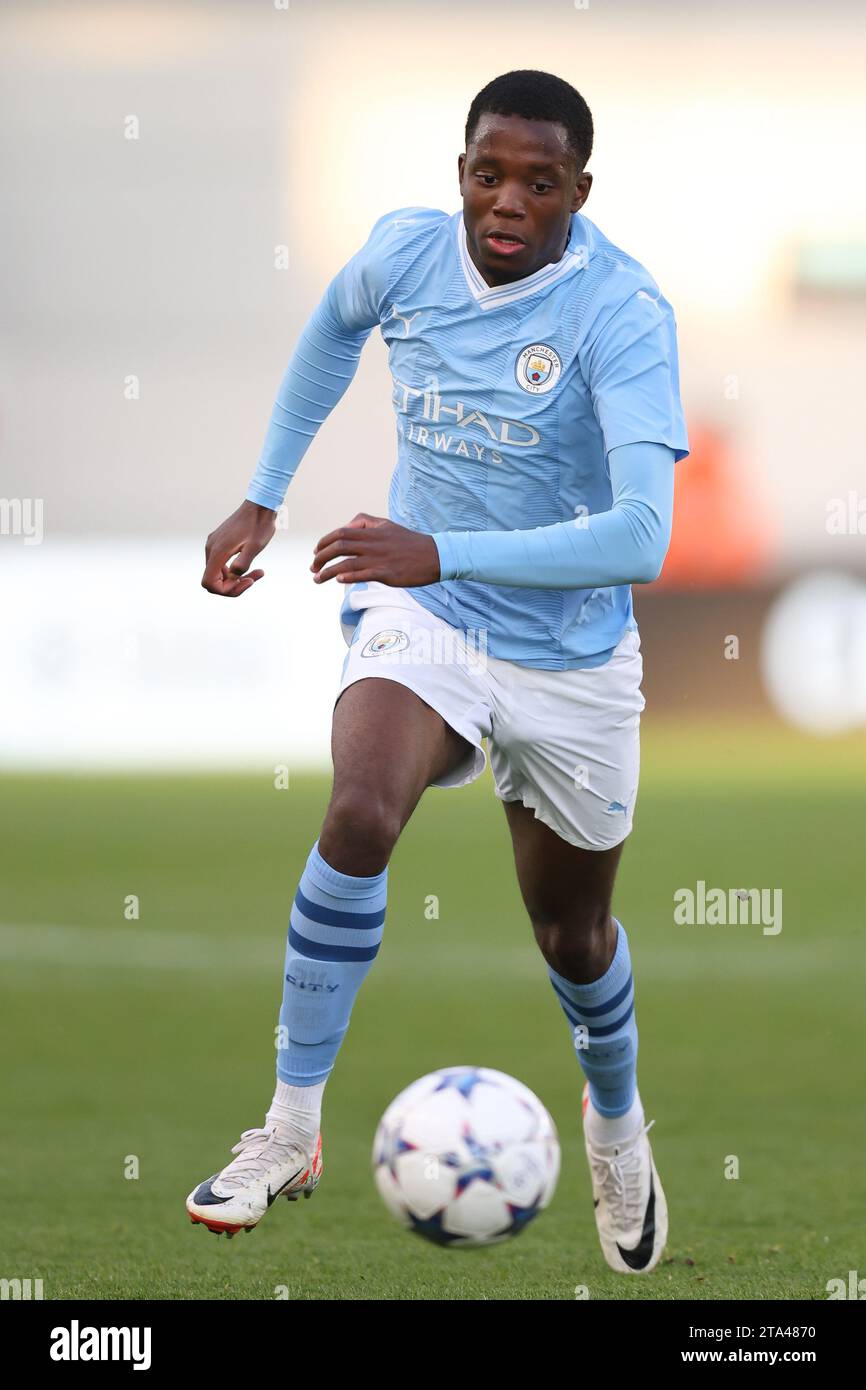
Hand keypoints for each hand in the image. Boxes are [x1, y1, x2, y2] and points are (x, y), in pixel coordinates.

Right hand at [201, 500, 275, 596]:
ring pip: (219, 572)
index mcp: (217, 551)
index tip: (246, 582)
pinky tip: (250, 565)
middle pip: (214, 580)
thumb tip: (233, 576)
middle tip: (254, 578)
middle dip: (234, 585)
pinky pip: (221, 563)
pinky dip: (234, 569)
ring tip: (256, 572)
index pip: (209, 583)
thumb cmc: (259, 525)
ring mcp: (214, 545)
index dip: (226, 590)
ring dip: (236, 578)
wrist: (259, 505)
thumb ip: (242, 563)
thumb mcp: (255, 546)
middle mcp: (211, 549)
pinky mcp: (219, 542)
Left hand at [310, 513, 440, 586]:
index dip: (324, 541)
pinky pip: (363, 574)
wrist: (435, 555)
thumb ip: (366, 521)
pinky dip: (348, 577)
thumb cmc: (410, 543)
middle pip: (339, 546)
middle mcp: (373, 543)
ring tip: (317, 579)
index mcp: (372, 531)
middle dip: (321, 557)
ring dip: (328, 572)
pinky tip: (339, 580)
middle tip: (312, 567)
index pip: (340, 532)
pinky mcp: (387, 573)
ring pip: (346, 563)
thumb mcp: (387, 525)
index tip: (315, 552)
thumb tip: (347, 526)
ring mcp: (379, 558)